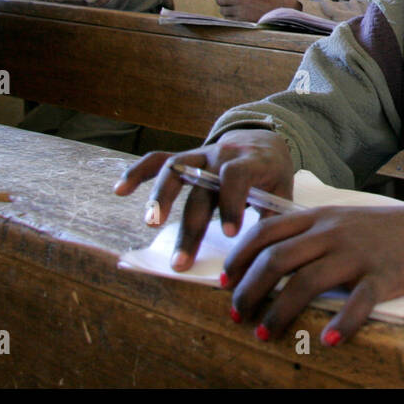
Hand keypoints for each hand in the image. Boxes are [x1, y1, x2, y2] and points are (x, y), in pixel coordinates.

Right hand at [113, 129, 295, 267]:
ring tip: (150, 224)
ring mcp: (200, 154)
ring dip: (160, 196)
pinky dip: (137, 173)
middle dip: (191, 226)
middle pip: (200, 187)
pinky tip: (120, 190)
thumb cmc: (272, 175)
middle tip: (181, 260)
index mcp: (249, 162)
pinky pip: (157, 159)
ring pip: (174, 168)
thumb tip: (262, 253)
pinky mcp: (185, 157)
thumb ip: (273, 216)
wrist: (264, 142)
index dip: (232, 204)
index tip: (230, 234)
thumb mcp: (283, 191)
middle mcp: (221, 155)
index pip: (236, 177)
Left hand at [208, 0, 299, 20]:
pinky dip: (230, 17)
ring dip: (226, 10)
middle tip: (227, 1)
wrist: (274, 10)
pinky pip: (227, 18)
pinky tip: (240, 15)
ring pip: (222, 10)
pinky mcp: (241, 20)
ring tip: (237, 9)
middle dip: (222, 1)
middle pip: (219, 0)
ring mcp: (239, 10)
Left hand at [224, 201, 403, 344]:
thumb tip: (268, 258)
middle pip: (277, 260)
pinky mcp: (383, 275)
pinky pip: (359, 300)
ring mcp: (357, 253)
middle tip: (236, 313)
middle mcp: (333, 233)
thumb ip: (308, 233)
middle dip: (250, 289)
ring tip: (265, 332)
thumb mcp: (341, 219)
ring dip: (280, 311)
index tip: (224, 281)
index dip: (240, 257)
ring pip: (307, 282)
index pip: (267, 232)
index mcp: (320, 218)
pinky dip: (342, 321)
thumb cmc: (382, 230)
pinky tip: (329, 339)